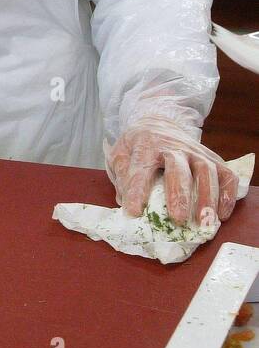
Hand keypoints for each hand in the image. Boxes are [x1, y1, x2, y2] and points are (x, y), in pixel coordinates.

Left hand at [106, 117, 238, 226]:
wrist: (157, 124)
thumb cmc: (137, 147)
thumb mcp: (119, 154)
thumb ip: (121, 176)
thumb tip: (126, 202)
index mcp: (146, 145)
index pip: (140, 169)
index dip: (137, 191)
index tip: (134, 212)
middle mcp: (173, 147)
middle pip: (178, 169)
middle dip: (179, 194)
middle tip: (178, 219)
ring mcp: (196, 152)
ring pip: (206, 171)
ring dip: (207, 197)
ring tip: (204, 222)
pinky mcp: (213, 158)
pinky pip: (226, 174)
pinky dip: (227, 195)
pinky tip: (222, 214)